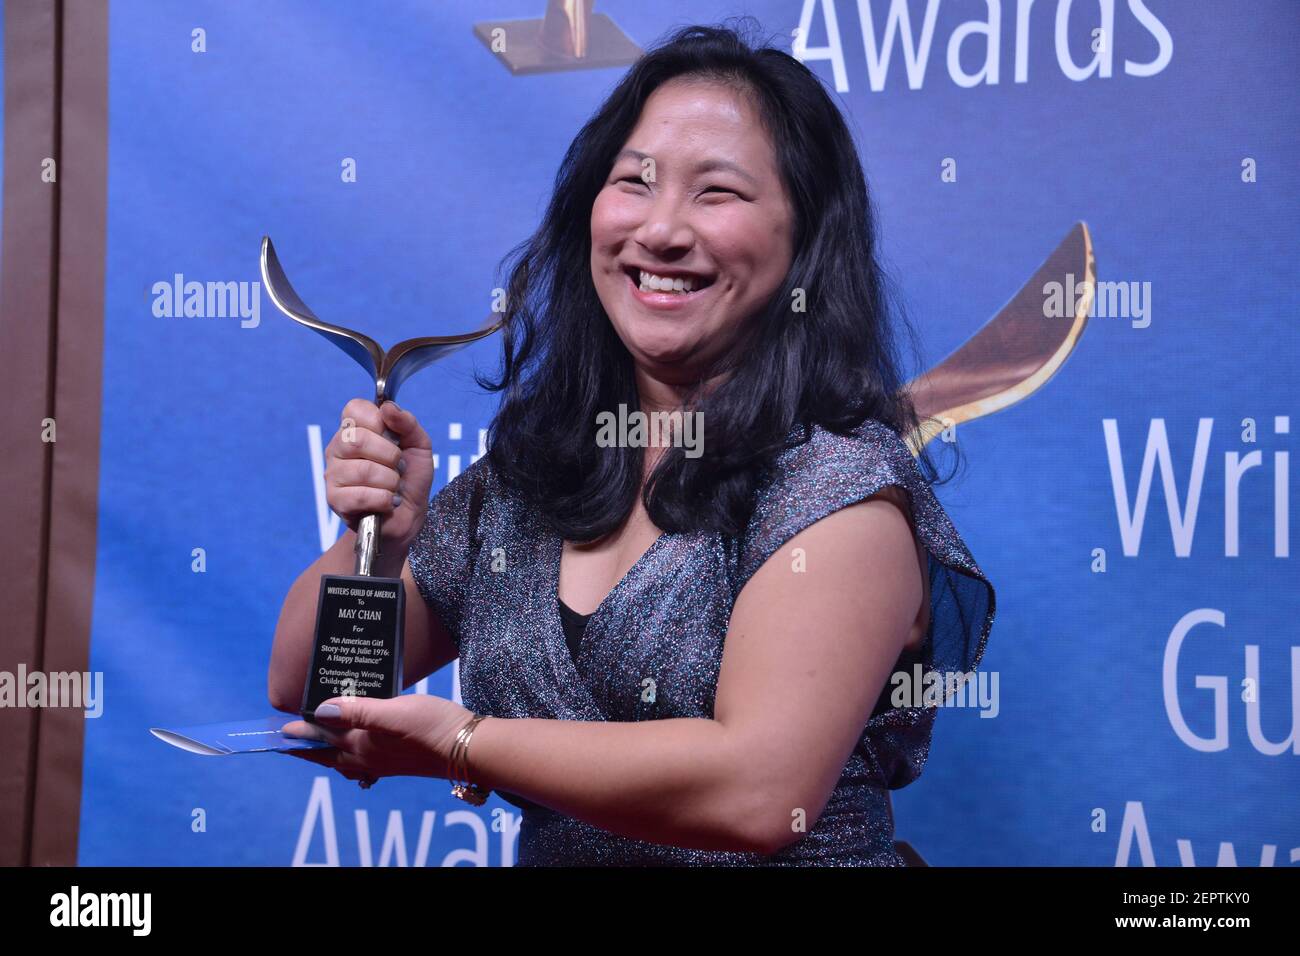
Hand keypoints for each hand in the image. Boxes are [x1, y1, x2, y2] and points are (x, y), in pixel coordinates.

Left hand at [281, 695, 473, 782]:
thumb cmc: (433, 728)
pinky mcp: (398, 760)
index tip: (280, 727)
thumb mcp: (395, 711)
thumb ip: (358, 710)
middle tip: (288, 742)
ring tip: (317, 745)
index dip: (300, 731)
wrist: (468, 750)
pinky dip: (349, 754)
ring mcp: (383, 762)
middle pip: (327, 756)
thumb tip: (321, 710)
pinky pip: (361, 761)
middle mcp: (368, 758)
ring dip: (326, 753)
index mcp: (362, 747)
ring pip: (343, 761)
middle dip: (307, 748)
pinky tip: (357, 748)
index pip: (322, 737)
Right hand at [324, 398, 435, 553]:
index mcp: (355, 429)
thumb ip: (408, 423)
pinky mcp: (335, 500)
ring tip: (393, 486)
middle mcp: (338, 448)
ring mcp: (333, 474)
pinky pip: (360, 495)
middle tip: (398, 467)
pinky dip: (384, 499)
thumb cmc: (410, 478)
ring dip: (390, 481)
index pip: (354, 408)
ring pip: (362, 470)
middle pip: (356, 439)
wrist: (408, 516)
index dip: (378, 421)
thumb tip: (388, 408)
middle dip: (390, 456)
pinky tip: (387, 502)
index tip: (392, 437)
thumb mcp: (419, 446)